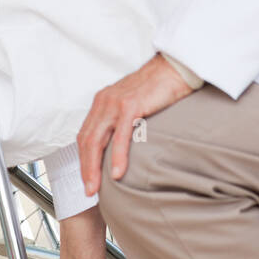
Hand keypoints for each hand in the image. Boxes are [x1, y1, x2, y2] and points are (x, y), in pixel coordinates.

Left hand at [77, 54, 195, 196]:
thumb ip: (122, 121)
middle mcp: (104, 101)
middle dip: (85, 169)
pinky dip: (118, 157)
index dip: (83, 159)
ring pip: (98, 140)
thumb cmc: (158, 88)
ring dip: (94, 168)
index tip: (86, 179)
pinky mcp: (131, 105)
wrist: (174, 67)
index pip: (85, 135)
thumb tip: (121, 146)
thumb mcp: (133, 104)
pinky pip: (121, 136)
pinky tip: (118, 172)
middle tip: (88, 191)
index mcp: (102, 102)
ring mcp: (116, 103)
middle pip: (86, 140)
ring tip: (96, 188)